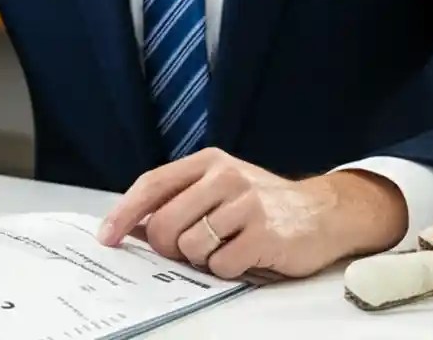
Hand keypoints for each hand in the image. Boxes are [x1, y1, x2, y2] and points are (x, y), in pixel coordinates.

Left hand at [96, 147, 407, 279]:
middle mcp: (225, 177)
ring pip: (190, 248)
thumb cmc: (263, 203)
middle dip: (167, 248)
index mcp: (207, 162)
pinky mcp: (265, 233)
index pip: (152, 184)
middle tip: (187, 251)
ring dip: (203, 259)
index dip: (124, 212)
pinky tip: (246, 257)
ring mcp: (246, 204)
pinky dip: (228, 270)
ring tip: (227, 247)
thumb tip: (133, 227)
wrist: (325, 212)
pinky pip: (221, 266)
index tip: (107, 236)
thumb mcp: (219, 187)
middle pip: (165, 224)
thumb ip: (179, 200)